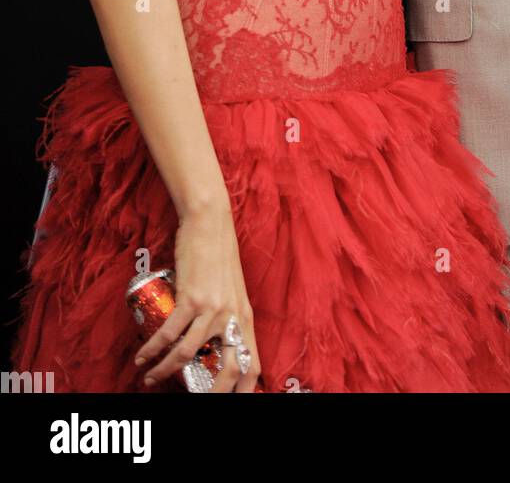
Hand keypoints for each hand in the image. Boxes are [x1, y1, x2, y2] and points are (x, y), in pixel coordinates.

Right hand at [135, 203, 261, 392]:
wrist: (210, 223)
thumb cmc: (218, 256)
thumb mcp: (231, 291)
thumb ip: (227, 316)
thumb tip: (211, 343)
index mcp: (245, 318)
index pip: (252, 365)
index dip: (243, 390)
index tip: (229, 400)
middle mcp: (233, 317)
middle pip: (229, 371)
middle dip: (211, 394)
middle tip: (190, 400)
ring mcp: (213, 309)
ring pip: (188, 355)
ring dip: (165, 371)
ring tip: (149, 377)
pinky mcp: (192, 298)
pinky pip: (170, 333)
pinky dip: (153, 349)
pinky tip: (143, 357)